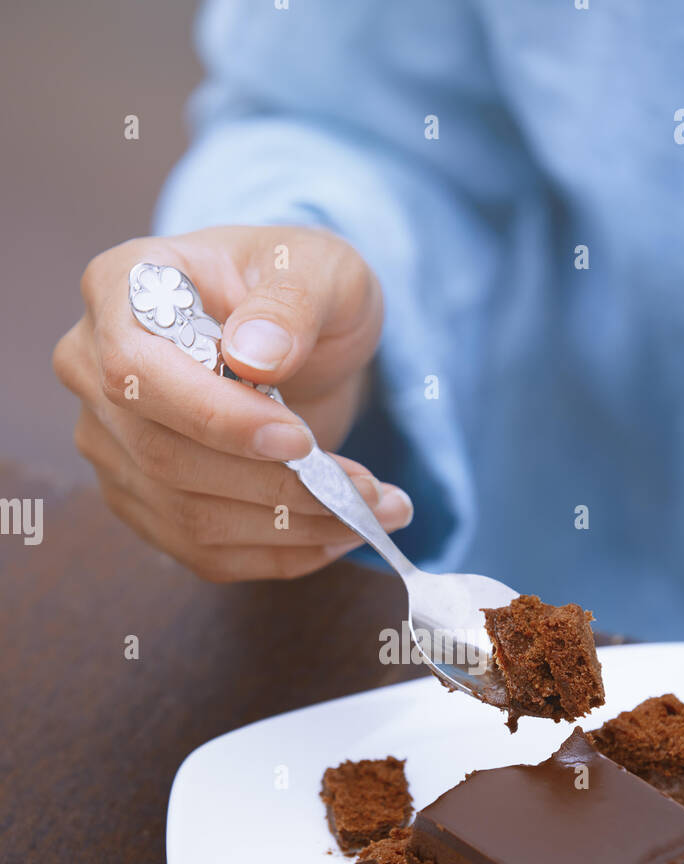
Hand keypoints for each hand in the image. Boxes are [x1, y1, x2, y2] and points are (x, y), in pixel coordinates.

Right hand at [53, 225, 412, 580]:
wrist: (298, 333)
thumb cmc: (299, 283)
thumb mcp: (319, 268)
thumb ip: (291, 301)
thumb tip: (256, 355)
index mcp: (121, 288)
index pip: (136, 372)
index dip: (215, 418)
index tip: (298, 439)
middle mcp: (92, 368)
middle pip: (163, 457)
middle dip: (274, 486)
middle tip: (364, 490)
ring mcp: (110, 443)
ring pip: (187, 516)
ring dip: (289, 528)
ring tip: (371, 513)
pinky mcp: (142, 499)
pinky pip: (202, 551)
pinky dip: (278, 554)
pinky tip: (336, 535)